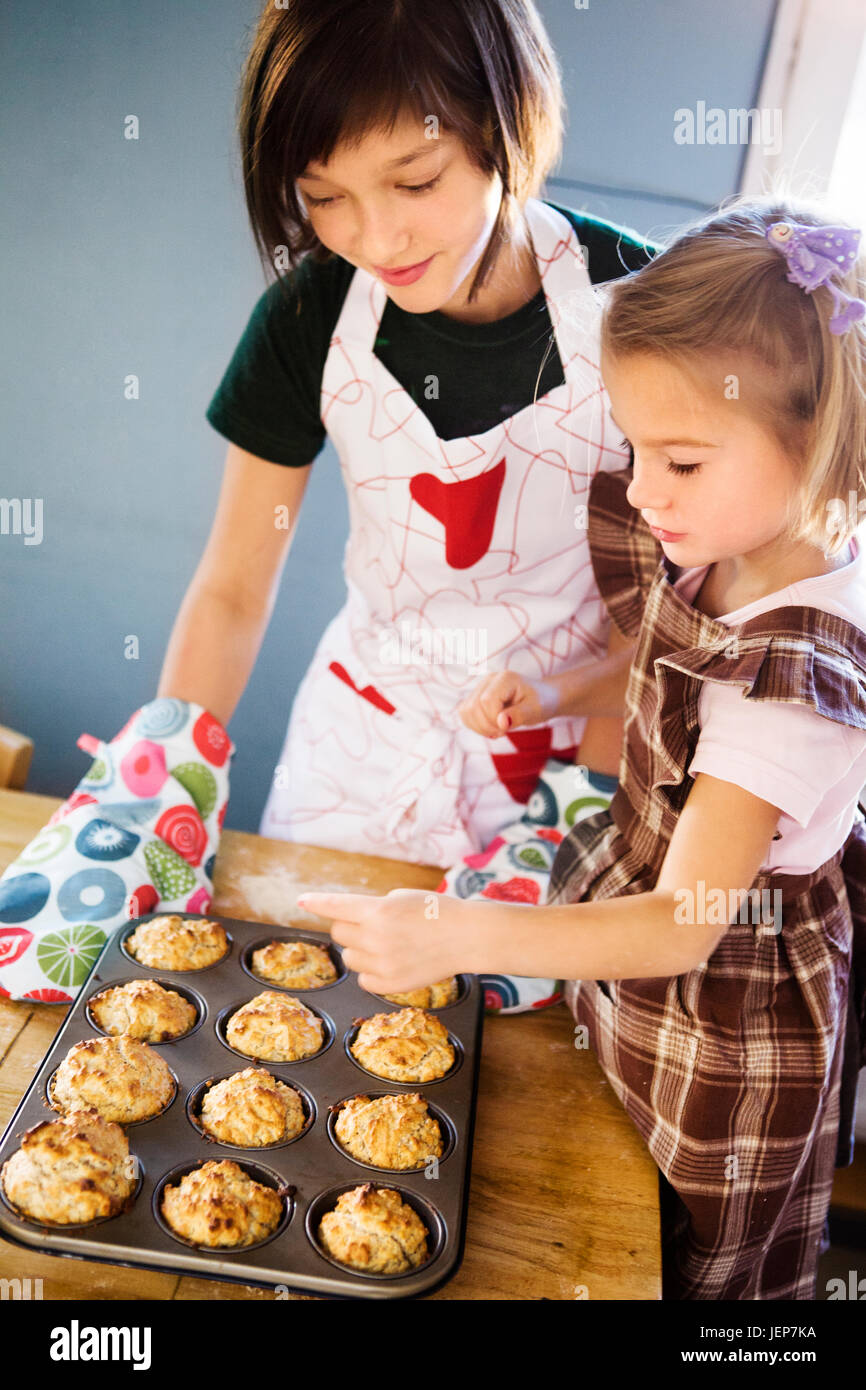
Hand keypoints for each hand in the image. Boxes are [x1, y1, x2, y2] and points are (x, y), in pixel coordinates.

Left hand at [296, 888, 464, 994]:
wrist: (466, 937)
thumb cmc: (437, 911)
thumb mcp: (402, 897)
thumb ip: (373, 908)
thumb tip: (353, 921)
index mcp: (378, 910)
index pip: (335, 906)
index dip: (316, 903)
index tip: (301, 901)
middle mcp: (376, 937)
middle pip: (338, 932)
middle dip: (349, 927)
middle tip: (372, 925)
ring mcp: (382, 963)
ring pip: (349, 957)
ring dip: (360, 949)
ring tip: (387, 945)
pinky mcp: (390, 984)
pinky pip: (363, 978)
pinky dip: (371, 971)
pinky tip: (391, 962)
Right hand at [457, 670, 557, 737]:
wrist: (541, 698)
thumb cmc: (540, 702)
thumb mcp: (535, 710)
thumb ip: (519, 715)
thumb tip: (501, 722)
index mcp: (505, 679)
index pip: (487, 701)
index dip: (494, 720)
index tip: (508, 728)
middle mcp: (489, 679)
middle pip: (473, 706)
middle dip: (486, 726)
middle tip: (503, 731)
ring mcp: (480, 687)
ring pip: (465, 711)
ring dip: (479, 727)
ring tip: (497, 730)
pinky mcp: (475, 697)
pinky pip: (464, 713)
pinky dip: (475, 725)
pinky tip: (490, 727)